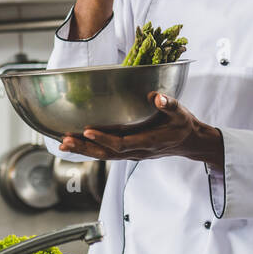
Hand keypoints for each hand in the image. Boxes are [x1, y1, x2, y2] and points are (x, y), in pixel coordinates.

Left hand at [58, 92, 223, 167]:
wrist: (189, 142)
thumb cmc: (183, 125)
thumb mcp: (181, 113)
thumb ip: (169, 105)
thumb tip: (157, 97)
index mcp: (148, 142)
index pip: (122, 144)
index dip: (104, 139)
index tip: (87, 130)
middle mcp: (136, 152)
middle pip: (106, 154)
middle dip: (85, 148)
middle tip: (65, 141)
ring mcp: (131, 154)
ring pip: (103, 156)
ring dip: (83, 150)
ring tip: (63, 144)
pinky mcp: (127, 153)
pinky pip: (105, 154)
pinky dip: (89, 150)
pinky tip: (73, 145)